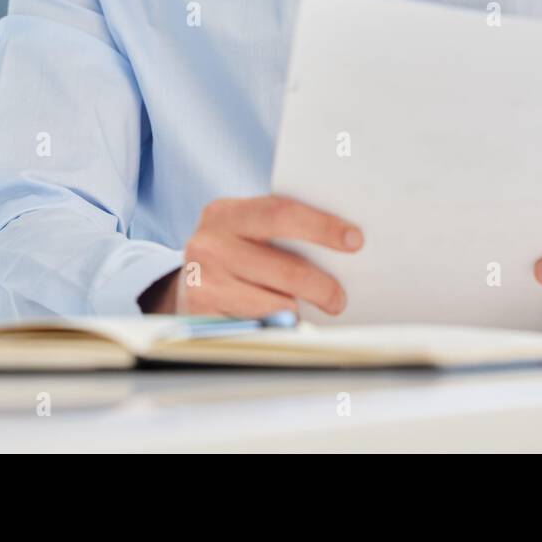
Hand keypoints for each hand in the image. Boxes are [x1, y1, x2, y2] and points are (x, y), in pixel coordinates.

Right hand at [138, 195, 362, 316]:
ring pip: (275, 305)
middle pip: (286, 267)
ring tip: (313, 310)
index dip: (322, 227)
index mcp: (225, 213)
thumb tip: (345, 242)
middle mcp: (208, 245)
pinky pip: (258, 329)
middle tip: (339, 298)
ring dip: (300, 310)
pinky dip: (278, 328)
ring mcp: (202, 284)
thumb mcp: (246, 231)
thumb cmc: (234, 253)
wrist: (187, 286)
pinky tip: (284, 324)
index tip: (355, 240)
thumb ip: (280, 230)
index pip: (281, 213)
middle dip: (322, 285)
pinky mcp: (203, 319)